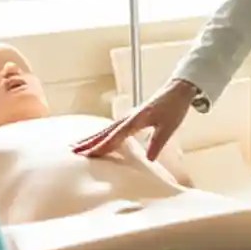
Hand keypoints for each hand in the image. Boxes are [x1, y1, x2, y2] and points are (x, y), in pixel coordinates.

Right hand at [71, 79, 197, 159]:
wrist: (178, 90)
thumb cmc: (174, 107)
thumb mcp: (169, 127)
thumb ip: (158, 143)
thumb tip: (149, 160)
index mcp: (136, 120)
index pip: (115, 136)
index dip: (101, 146)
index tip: (87, 154)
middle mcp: (128, 118)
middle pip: (105, 132)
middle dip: (88, 142)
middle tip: (72, 150)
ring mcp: (129, 117)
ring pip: (106, 129)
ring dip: (92, 137)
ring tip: (77, 145)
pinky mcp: (132, 117)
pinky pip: (112, 127)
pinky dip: (101, 134)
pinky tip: (97, 138)